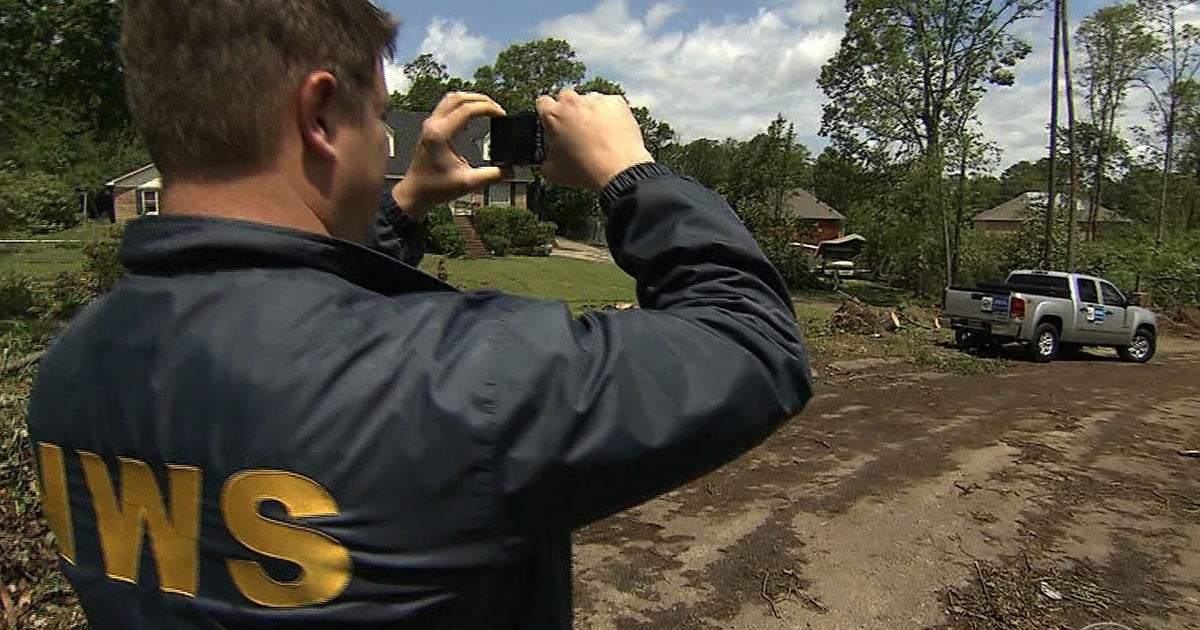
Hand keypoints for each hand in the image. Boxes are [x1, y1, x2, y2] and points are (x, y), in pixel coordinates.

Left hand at [392, 93, 506, 219]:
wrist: (415, 193)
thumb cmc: (435, 188)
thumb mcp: (468, 183)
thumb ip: (491, 176)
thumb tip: (509, 169)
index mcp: (440, 135)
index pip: (467, 109)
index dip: (488, 108)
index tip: (501, 114)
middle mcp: (433, 125)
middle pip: (458, 97)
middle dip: (481, 99)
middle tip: (497, 109)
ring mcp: (430, 125)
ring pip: (451, 99)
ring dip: (470, 100)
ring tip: (487, 108)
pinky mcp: (430, 128)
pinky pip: (447, 107)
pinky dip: (462, 107)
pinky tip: (472, 119)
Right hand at [536, 90, 653, 191]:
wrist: (618, 173)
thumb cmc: (586, 172)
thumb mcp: (552, 171)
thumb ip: (544, 157)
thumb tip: (546, 154)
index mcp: (552, 115)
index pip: (543, 103)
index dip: (548, 114)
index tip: (554, 121)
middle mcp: (572, 102)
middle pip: (566, 98)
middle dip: (569, 110)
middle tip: (576, 129)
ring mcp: (595, 100)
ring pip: (588, 99)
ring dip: (589, 111)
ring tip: (597, 132)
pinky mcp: (616, 102)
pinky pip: (609, 103)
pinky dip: (609, 113)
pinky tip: (610, 130)